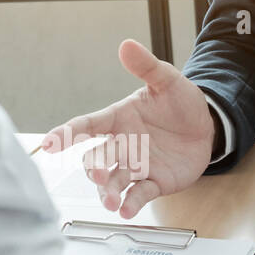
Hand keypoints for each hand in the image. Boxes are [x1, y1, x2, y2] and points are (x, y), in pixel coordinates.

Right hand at [43, 40, 215, 217]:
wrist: (206, 127)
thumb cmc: (180, 102)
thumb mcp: (167, 81)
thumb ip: (146, 66)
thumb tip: (126, 44)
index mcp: (117, 119)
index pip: (85, 126)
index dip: (65, 135)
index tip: (49, 145)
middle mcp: (121, 145)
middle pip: (97, 158)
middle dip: (94, 168)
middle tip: (98, 173)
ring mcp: (135, 166)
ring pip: (113, 181)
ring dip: (107, 191)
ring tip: (110, 201)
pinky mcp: (152, 183)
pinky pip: (137, 195)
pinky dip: (130, 203)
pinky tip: (125, 210)